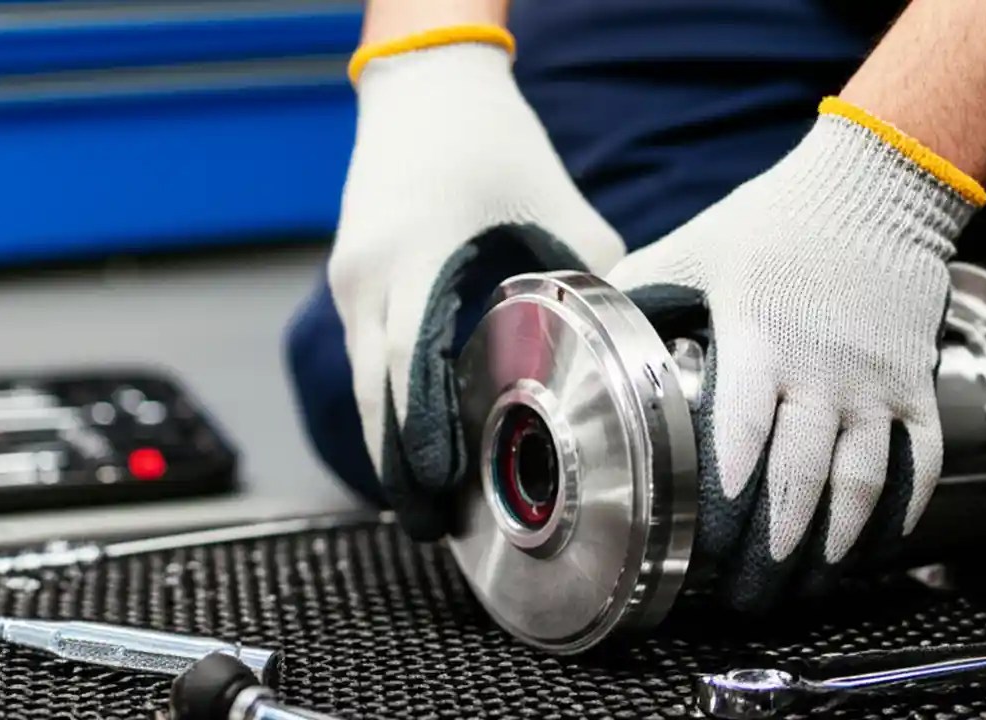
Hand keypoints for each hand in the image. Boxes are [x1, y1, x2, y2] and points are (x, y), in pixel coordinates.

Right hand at [329, 31, 623, 538]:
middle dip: (397, 462)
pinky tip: (414, 433)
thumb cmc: (495, 143)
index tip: (437, 485)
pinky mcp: (350, 275)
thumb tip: (635, 339)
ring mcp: (351, 275)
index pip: (408, 362)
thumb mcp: (559, 205)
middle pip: (371, 391)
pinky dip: (386, 398)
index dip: (420, 431)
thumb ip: (595, 276)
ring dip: (388, 437)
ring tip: (423, 495)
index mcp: (420, 255)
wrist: (425, 87)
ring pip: (361, 379)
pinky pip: (364, 352)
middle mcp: (371, 273)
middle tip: (432, 522)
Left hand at [606, 98, 983, 610]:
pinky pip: (917, 455)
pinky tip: (881, 538)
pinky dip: (902, 503)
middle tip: (753, 591)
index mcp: (758, 339)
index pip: (740, 431)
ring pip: (861, 481)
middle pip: (798, 476)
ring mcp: (874, 380)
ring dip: (836, 540)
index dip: (728, 492)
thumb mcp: (698, 244)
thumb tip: (588, 317)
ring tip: (813, 580)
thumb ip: (643, 285)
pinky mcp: (915, 380)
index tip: (711, 541)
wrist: (876, 184)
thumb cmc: (777, 218)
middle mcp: (820, 371)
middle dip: (773, 544)